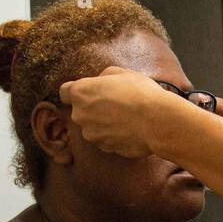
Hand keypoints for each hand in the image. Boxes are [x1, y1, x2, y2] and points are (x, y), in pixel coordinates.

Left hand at [60, 66, 194, 158]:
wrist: (158, 121)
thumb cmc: (140, 93)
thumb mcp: (121, 72)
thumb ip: (103, 77)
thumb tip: (101, 82)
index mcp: (80, 93)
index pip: (64, 92)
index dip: (76, 91)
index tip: (88, 92)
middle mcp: (80, 116)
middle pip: (80, 111)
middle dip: (93, 108)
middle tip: (115, 103)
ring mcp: (92, 135)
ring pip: (93, 128)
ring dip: (104, 124)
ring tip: (126, 118)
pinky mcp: (106, 149)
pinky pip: (107, 140)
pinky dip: (115, 136)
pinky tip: (131, 129)